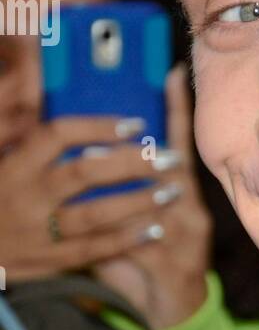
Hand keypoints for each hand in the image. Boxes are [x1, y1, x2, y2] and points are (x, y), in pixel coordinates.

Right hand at [0, 114, 181, 282]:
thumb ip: (16, 118)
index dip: (98, 126)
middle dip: (131, 163)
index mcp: (15, 165)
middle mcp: (27, 196)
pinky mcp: (49, 260)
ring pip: (95, 214)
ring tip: (171, 190)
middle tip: (169, 157)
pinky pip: (93, 249)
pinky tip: (154, 229)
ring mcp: (38, 231)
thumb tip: (33, 69)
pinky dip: (126, 239)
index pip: (57, 135)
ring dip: (138, 201)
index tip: (136, 124)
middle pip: (85, 173)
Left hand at [91, 64, 213, 329]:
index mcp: (185, 196)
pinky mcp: (178, 265)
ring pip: (158, 201)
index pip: (179, 145)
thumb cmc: (146, 265)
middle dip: (143, 148)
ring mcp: (189, 238)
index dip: (177, 110)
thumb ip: (114, 195)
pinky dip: (123, 232)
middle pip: (172, 167)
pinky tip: (107, 229)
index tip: (172, 74)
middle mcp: (193, 211)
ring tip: (92, 169)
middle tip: (111, 132)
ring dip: (126, 188)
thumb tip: (83, 156)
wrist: (174, 317)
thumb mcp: (129, 225)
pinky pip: (147, 240)